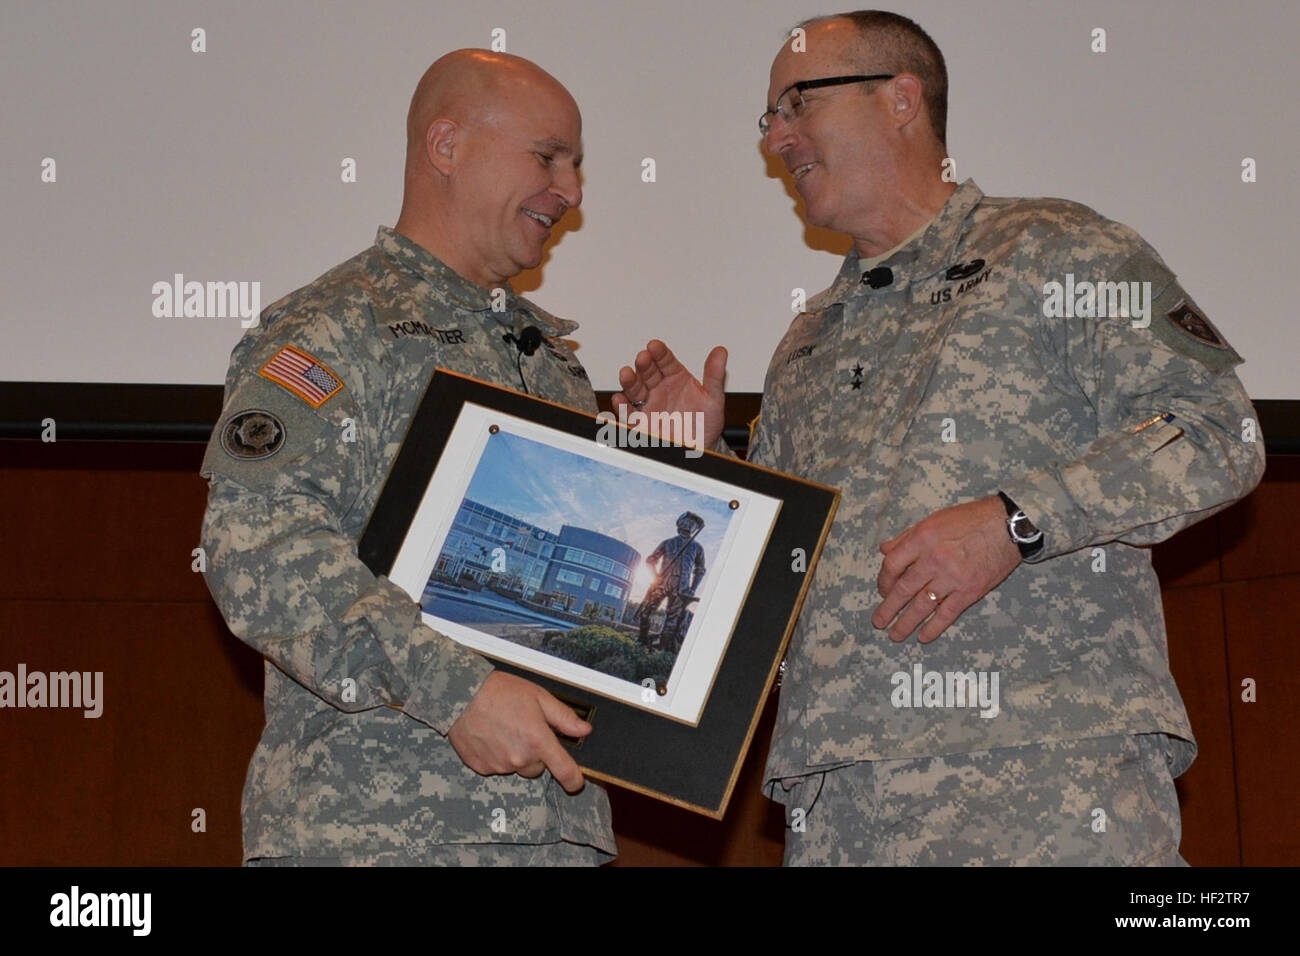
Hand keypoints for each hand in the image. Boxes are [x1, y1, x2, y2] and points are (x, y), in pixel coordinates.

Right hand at [447, 671, 589, 792]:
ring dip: (514, 754)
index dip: (573, 780)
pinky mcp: (480, 767)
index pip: (564, 772)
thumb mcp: (539, 697)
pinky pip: (495, 767)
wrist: (461, 694)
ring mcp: (498, 765)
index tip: (575, 782)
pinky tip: (489, 735)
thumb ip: (563, 717)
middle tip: (524, 730)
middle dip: (535, 753)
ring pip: (515, 767)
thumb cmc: (501, 691)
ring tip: (503, 728)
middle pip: (537, 768)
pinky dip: (495, 755)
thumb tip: (584, 730)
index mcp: (538, 741)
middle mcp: (519, 758)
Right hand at [614, 339, 727, 448]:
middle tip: (643, 358)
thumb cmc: (705, 425)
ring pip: (635, 388)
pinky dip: (621, 405)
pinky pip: (628, 412)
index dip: (659, 353)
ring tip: (627, 374)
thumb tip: (720, 352)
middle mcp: (659, 389)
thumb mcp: (713, 399)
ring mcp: (648, 404)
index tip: (655, 346)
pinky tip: (621, 399)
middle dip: (644, 364)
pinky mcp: (640, 421)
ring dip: (629, 380)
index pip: (665, 360)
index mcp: (676, 378)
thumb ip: (714, 375)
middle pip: (647, 372)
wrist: (699, 451)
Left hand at [871, 497, 1020, 642]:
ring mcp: (952, 578)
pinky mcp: (969, 591)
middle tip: (878, 622)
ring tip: (895, 635)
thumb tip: (884, 549)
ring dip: (906, 622)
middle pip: (903, 589)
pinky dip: (933, 627)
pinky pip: (947, 614)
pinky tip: (923, 637)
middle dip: (888, 608)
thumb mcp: (934, 520)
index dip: (883, 581)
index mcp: (922, 539)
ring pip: (922, 605)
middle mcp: (933, 560)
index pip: (892, 565)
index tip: (882, 590)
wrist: (1008, 527)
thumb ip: (907, 536)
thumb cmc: (971, 519)